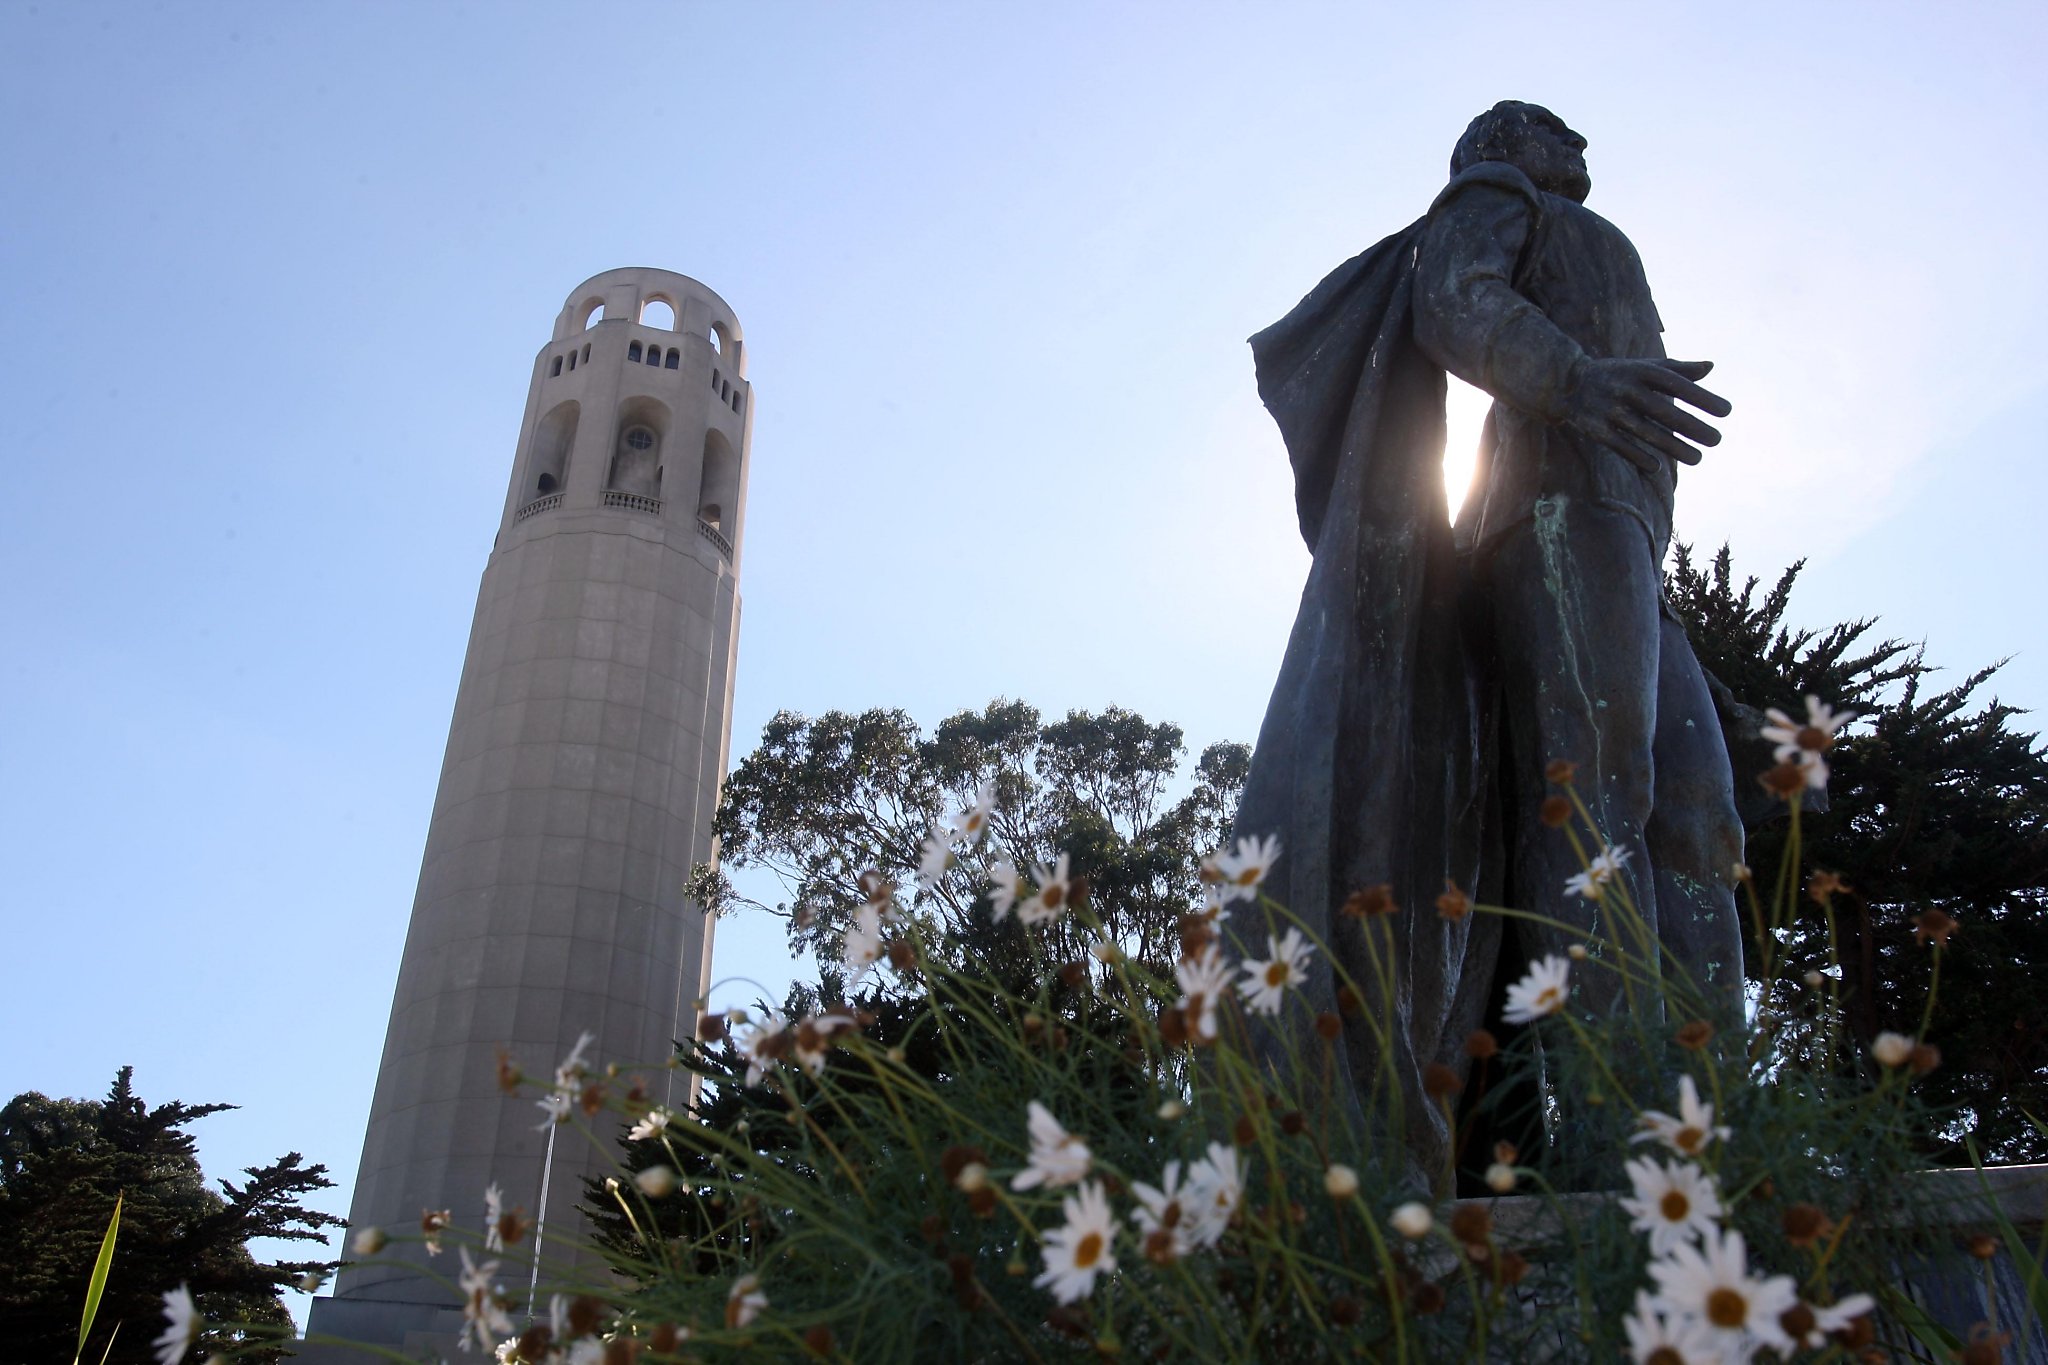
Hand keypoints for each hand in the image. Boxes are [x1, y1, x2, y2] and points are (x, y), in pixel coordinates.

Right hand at [1561, 357, 1730, 472]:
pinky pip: (1621, 446)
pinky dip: (1639, 456)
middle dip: (1692, 427)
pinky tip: (1658, 467)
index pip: (1677, 385)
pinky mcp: (1595, 429)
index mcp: (1642, 371)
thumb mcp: (1644, 367)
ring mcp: (1609, 410)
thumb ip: (1678, 369)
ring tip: (1698, 459)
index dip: (1702, 398)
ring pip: (1645, 432)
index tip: (1726, 412)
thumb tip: (1711, 367)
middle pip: (1664, 411)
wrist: (1565, 382)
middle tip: (1717, 440)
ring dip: (1673, 448)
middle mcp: (1626, 389)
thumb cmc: (1617, 375)